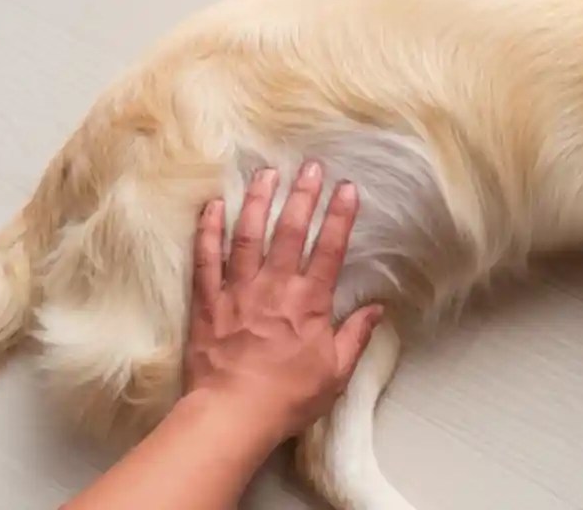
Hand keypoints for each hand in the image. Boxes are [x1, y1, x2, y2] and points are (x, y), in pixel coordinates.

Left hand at [185, 162, 382, 443]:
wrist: (232, 416)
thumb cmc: (288, 398)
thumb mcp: (335, 373)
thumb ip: (356, 336)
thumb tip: (376, 310)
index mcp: (309, 303)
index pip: (329, 248)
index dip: (340, 215)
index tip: (347, 187)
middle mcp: (274, 287)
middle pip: (290, 231)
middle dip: (303, 195)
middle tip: (310, 166)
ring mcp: (238, 291)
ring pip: (247, 235)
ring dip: (258, 200)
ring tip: (266, 173)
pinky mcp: (208, 302)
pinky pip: (206, 258)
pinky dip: (208, 230)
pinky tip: (212, 206)